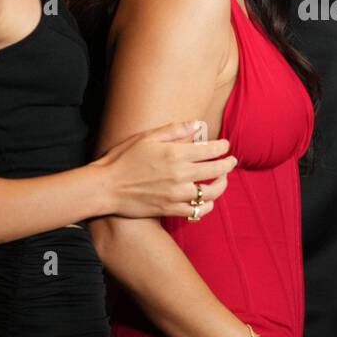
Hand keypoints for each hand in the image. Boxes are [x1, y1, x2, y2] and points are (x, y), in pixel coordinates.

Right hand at [95, 120, 236, 219]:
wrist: (105, 187)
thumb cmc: (123, 158)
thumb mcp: (147, 137)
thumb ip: (175, 130)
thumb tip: (198, 125)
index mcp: (175, 154)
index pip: (211, 150)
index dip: (223, 147)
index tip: (226, 145)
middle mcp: (179, 175)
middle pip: (216, 170)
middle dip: (228, 164)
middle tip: (231, 161)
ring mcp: (176, 194)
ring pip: (210, 193)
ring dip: (221, 186)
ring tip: (222, 180)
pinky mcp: (170, 209)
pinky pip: (196, 211)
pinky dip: (206, 206)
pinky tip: (207, 200)